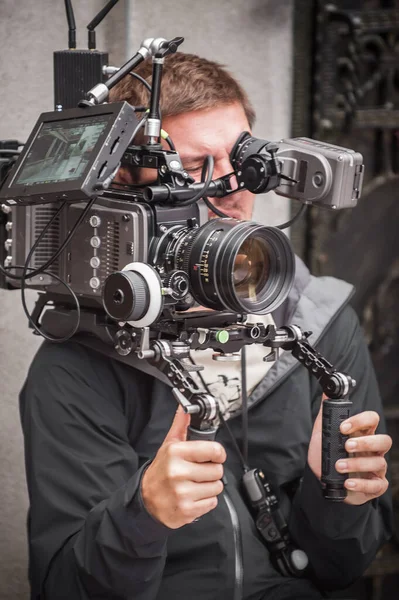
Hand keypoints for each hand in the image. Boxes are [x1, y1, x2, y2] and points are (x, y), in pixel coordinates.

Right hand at [141, 406, 225, 527]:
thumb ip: (180, 425)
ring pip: (217, 487)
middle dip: (211, 472)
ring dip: (209, 487)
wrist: (146, 500)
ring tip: (195, 485)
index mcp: (176, 452)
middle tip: (199, 472)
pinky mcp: (187, 509)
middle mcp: (178, 472)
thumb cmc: (161, 471)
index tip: (215, 456)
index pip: (213, 450)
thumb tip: (184, 408)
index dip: (218, 453)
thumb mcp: (168, 446)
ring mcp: (183, 492)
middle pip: (217, 470)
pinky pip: (212, 503)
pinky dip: (206, 501)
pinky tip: (193, 496)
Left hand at [308, 396, 391, 504]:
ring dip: (357, 464)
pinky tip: (348, 483)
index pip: (372, 420)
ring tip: (339, 467)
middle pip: (384, 440)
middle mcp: (372, 449)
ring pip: (379, 462)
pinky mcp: (375, 485)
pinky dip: (362, 484)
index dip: (361, 421)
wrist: (322, 483)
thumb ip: (326, 414)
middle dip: (365, 442)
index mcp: (362, 433)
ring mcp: (376, 467)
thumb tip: (327, 392)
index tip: (343, 427)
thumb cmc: (327, 457)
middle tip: (346, 446)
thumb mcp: (322, 435)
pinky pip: (377, 485)